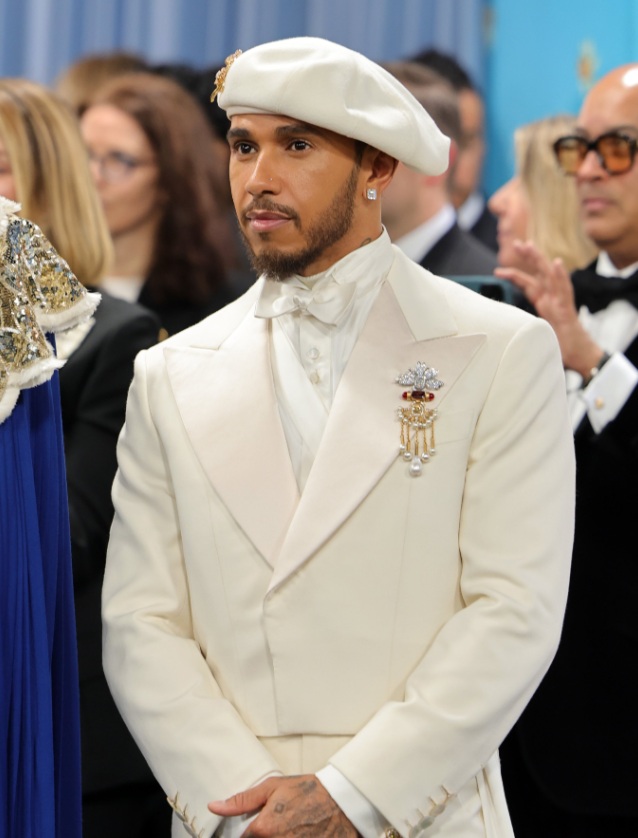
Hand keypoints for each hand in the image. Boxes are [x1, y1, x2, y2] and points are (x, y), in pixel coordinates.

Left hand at [208, 775, 358, 836]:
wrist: (343, 800)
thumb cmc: (309, 792)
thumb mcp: (273, 787)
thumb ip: (242, 800)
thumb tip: (215, 807)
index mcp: (264, 829)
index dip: (248, 834)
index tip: (258, 828)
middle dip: (263, 836)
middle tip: (278, 826)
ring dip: (278, 837)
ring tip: (290, 829)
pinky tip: (297, 834)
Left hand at [495, 240, 602, 375]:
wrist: (578, 356)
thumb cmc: (559, 346)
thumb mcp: (533, 334)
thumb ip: (521, 328)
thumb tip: (502, 331)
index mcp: (544, 302)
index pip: (528, 284)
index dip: (514, 275)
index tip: (498, 270)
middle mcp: (552, 298)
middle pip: (539, 273)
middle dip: (528, 257)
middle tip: (516, 243)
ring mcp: (560, 303)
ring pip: (550, 276)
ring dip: (540, 260)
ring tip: (530, 246)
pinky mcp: (566, 310)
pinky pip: (564, 290)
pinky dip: (560, 276)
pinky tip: (557, 264)